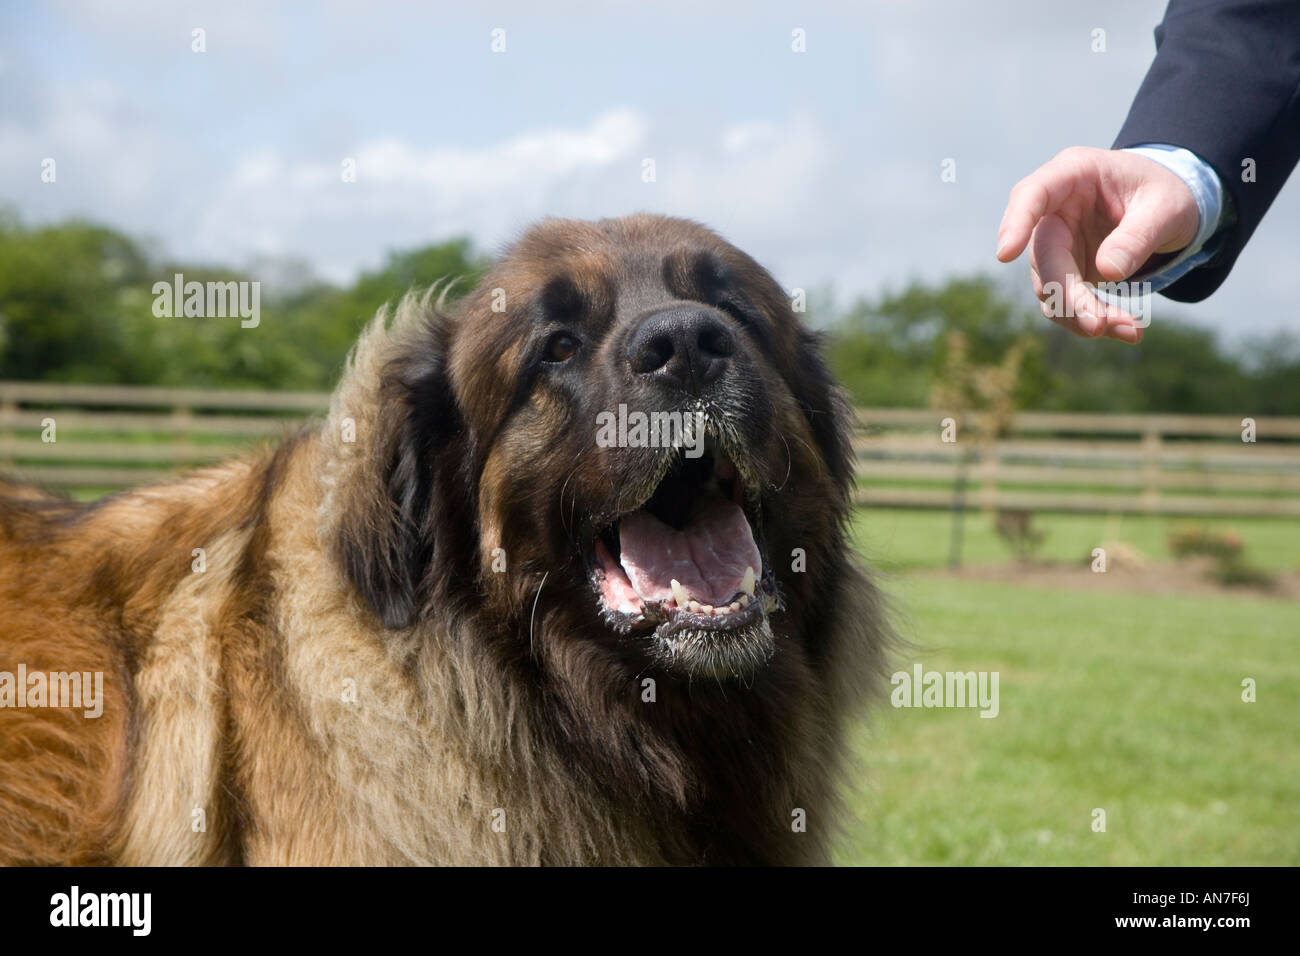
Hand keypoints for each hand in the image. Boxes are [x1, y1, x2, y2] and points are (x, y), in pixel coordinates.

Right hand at [996, 146, 1200, 344]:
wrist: (1167, 207)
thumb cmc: (1167, 193)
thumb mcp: (1166, 207)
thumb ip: (1139, 235)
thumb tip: (1108, 272)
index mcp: (1073, 174)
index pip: (1031, 194)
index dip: (1015, 223)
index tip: (1005, 254)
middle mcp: (1053, 210)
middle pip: (1042, 255)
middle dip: (1066, 294)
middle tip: (1097, 325)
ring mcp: (1055, 243)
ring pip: (1049, 288)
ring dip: (1082, 315)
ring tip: (1130, 330)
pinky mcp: (1064, 272)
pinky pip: (1066, 303)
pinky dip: (1093, 321)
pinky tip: (1127, 330)